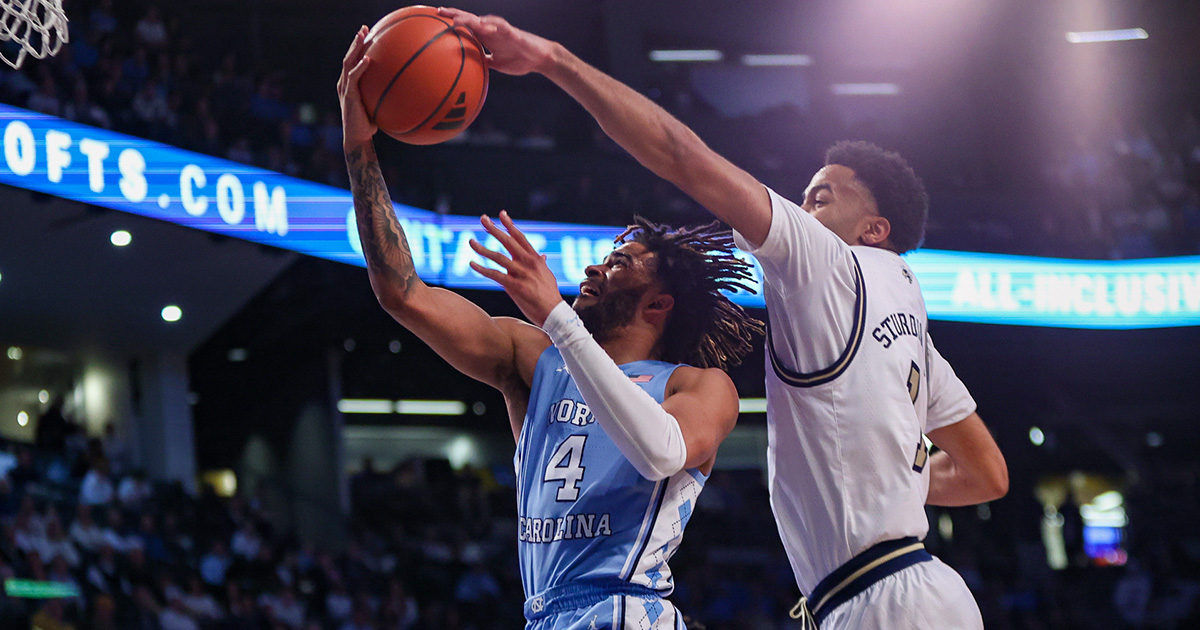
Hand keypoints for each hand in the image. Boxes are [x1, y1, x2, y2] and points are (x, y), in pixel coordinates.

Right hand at [338, 25, 376, 150]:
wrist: (358, 138)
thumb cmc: (370, 125)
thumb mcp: (379, 106)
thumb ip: (386, 94)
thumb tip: (407, 89)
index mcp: (351, 84)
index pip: (353, 61)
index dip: (358, 47)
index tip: (368, 34)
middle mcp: (345, 83)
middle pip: (349, 57)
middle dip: (356, 42)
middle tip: (364, 28)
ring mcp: (345, 88)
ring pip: (348, 63)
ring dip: (355, 48)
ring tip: (362, 36)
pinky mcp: (348, 95)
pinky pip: (353, 77)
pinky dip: (360, 67)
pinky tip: (368, 59)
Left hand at [438, 7, 555, 75]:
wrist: (539, 59)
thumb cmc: (519, 60)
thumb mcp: (496, 63)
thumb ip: (483, 61)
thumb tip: (467, 67)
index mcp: (486, 37)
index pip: (465, 27)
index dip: (451, 22)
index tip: (436, 20)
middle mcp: (491, 30)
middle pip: (469, 19)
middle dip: (454, 14)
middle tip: (438, 11)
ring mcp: (500, 30)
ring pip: (481, 21)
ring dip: (469, 19)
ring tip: (456, 20)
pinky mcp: (512, 32)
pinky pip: (500, 26)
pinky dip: (491, 24)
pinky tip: (482, 24)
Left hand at [469, 211, 563, 325]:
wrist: (553, 313)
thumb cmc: (549, 295)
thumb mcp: (547, 276)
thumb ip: (542, 264)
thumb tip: (543, 256)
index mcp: (536, 258)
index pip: (521, 237)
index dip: (510, 225)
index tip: (501, 214)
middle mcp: (528, 263)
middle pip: (508, 241)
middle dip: (494, 229)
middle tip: (483, 219)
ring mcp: (521, 274)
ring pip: (498, 257)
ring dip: (482, 248)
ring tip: (470, 242)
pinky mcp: (514, 286)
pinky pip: (495, 275)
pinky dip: (482, 269)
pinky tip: (472, 264)